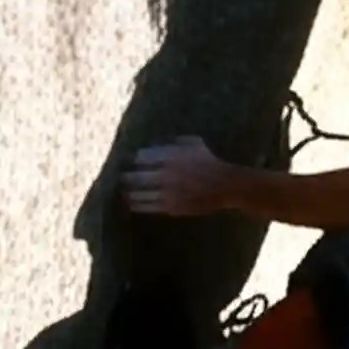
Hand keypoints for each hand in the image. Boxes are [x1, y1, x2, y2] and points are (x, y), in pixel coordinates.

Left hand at [120, 136, 236, 215]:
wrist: (226, 185)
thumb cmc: (211, 162)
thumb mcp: (195, 144)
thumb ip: (176, 141)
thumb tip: (160, 142)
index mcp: (171, 156)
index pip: (142, 158)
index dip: (135, 160)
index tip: (132, 162)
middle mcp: (166, 174)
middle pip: (136, 176)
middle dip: (127, 177)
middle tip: (122, 177)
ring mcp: (168, 191)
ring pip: (139, 193)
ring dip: (129, 192)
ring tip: (124, 192)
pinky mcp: (171, 206)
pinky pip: (148, 205)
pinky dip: (138, 204)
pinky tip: (132, 203)